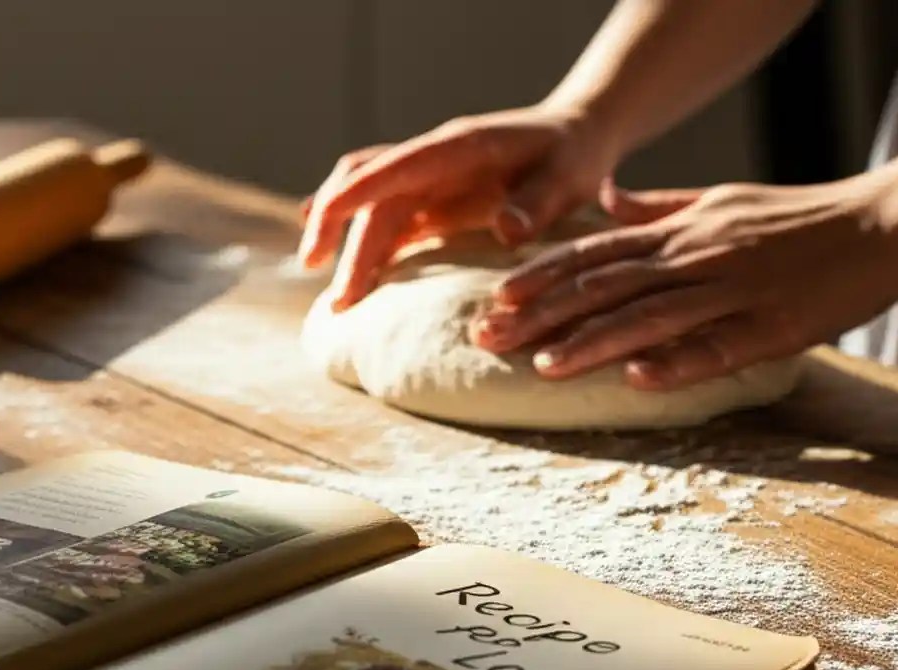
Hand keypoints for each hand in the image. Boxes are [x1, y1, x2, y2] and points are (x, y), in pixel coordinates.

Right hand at [298, 104, 622, 310]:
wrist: (574, 140)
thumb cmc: (572, 158)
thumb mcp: (568, 177)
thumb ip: (538, 201)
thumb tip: (506, 230)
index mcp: (459, 147)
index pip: (398, 165)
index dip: (360, 188)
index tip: (324, 212)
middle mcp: (431, 161)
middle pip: (369, 192)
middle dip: (341, 237)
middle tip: (339, 300)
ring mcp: (425, 182)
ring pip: (366, 204)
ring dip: (340, 240)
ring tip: (336, 301)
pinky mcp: (426, 203)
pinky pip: (381, 220)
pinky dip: (358, 245)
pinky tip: (336, 270)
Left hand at [473, 175, 897, 389]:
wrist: (882, 222)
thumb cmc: (795, 217)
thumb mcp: (719, 199)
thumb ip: (659, 207)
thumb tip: (606, 201)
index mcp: (679, 231)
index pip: (594, 252)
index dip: (541, 277)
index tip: (495, 300)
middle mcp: (694, 256)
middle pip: (605, 286)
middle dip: (541, 315)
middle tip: (486, 340)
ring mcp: (733, 290)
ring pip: (650, 317)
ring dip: (592, 342)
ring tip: (541, 366)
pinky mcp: (774, 325)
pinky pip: (720, 347)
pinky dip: (678, 362)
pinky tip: (637, 380)